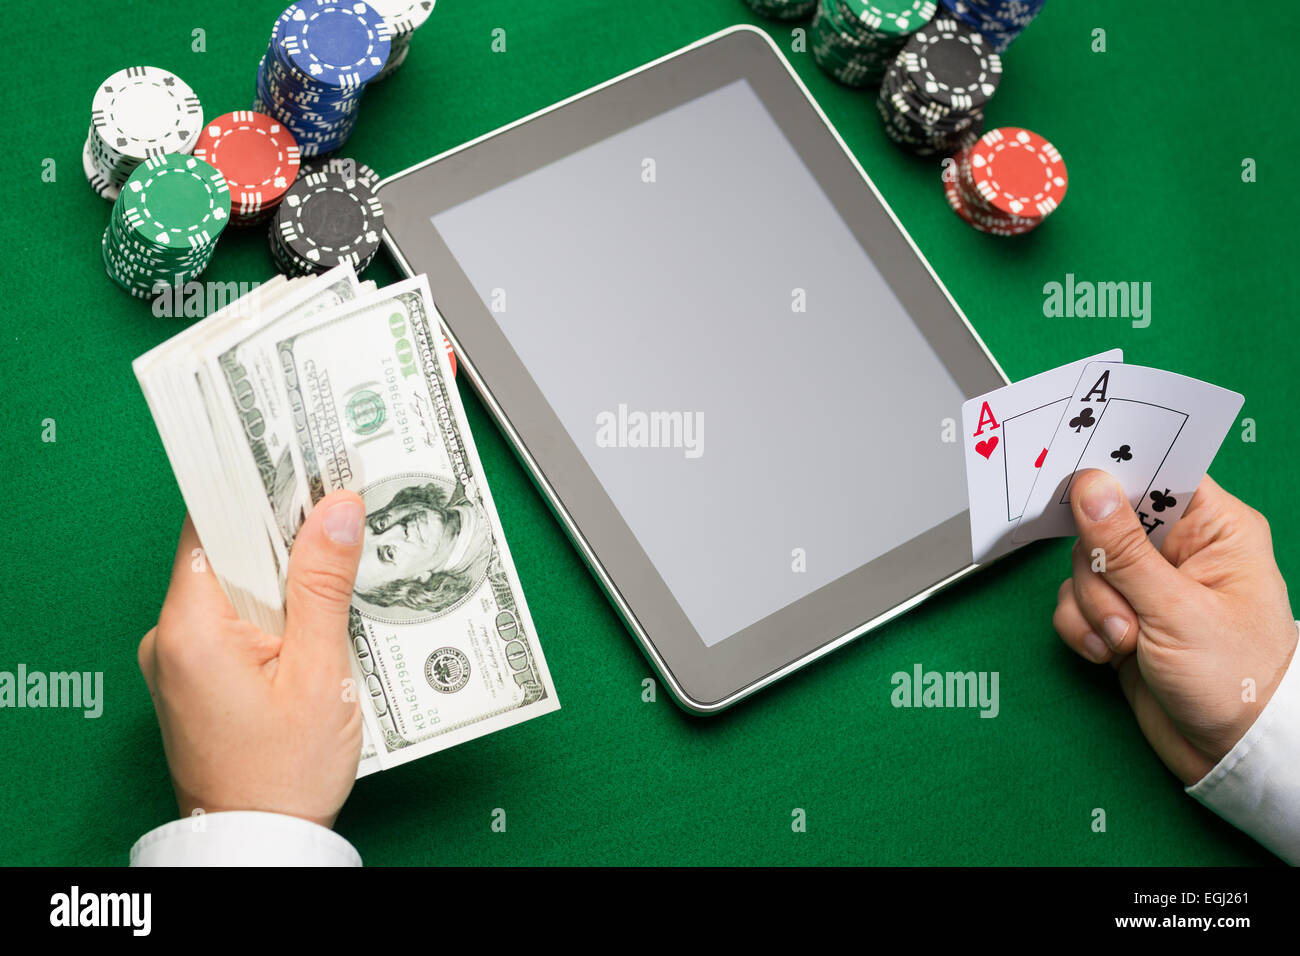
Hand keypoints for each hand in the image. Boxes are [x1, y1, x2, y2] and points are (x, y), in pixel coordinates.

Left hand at [138, 491, 366, 827]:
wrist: (259, 843)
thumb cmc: (283, 774)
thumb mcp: (321, 673)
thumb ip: (323, 584)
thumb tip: (336, 509)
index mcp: (191, 627)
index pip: (212, 521)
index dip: (257, 487)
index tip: (301, 461)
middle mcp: (171, 635)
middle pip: (228, 550)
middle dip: (286, 533)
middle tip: (343, 517)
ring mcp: (179, 656)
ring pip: (236, 584)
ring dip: (286, 575)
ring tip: (340, 578)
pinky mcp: (195, 673)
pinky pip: (235, 617)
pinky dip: (275, 610)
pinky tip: (317, 623)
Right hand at [1052, 470, 1296, 784]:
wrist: (1229, 753)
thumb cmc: (1236, 679)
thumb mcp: (1177, 609)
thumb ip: (1124, 548)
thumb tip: (1090, 484)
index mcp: (1214, 528)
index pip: (1158, 473)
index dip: (1117, 476)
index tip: (1079, 485)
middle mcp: (1178, 549)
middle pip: (1106, 522)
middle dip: (1102, 571)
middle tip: (1126, 609)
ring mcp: (1147, 584)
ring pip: (1085, 566)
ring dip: (1093, 607)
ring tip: (1124, 642)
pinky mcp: (1121, 615)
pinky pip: (1076, 601)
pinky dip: (1081, 627)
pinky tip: (1108, 653)